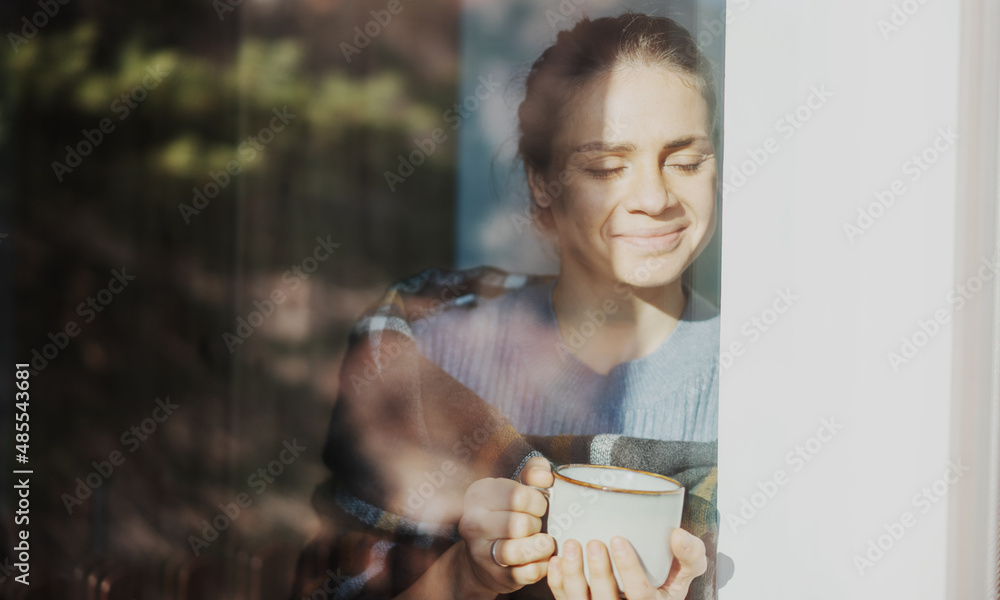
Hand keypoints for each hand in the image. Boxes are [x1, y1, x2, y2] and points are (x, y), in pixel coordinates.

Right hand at [457, 456, 555, 594]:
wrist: (481, 556)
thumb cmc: (503, 515)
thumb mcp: (514, 487)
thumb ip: (533, 473)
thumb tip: (545, 476)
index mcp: (478, 494)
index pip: (518, 496)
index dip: (537, 501)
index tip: (538, 505)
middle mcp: (473, 523)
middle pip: (521, 524)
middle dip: (537, 524)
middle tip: (536, 524)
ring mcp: (481, 552)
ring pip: (520, 550)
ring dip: (540, 546)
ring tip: (543, 541)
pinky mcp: (495, 576)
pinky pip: (528, 572)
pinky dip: (542, 565)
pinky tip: (541, 558)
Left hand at [547, 528, 706, 599]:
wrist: (641, 598)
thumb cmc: (663, 584)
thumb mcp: (684, 575)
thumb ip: (690, 556)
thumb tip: (678, 535)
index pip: (640, 595)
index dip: (629, 569)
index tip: (618, 540)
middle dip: (599, 573)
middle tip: (594, 543)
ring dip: (572, 574)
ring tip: (571, 546)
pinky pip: (563, 599)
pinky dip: (557, 581)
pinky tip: (557, 560)